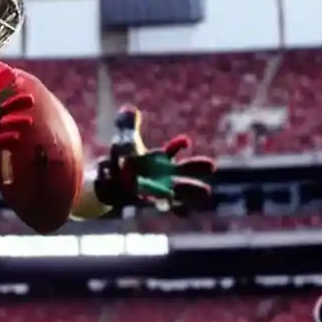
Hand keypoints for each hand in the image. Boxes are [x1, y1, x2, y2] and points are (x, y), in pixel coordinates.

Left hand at [95, 106, 215, 214]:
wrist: (110, 183)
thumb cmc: (120, 162)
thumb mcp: (123, 142)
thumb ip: (127, 126)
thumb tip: (129, 110)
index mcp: (159, 158)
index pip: (173, 150)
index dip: (179, 145)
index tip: (186, 142)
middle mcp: (163, 174)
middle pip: (183, 170)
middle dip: (197, 167)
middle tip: (212, 165)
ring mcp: (159, 189)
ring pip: (179, 190)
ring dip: (191, 189)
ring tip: (206, 191)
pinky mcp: (152, 202)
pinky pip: (166, 206)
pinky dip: (175, 207)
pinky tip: (185, 211)